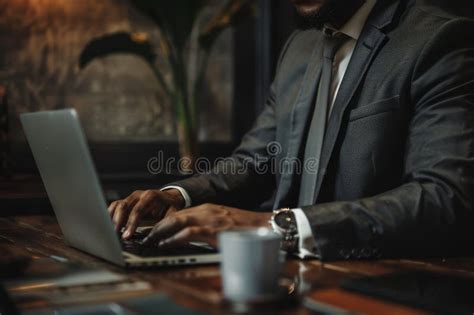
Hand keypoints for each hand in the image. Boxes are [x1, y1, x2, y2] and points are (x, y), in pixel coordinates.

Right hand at [108, 189, 184, 238]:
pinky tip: (108, 227)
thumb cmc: (170, 206)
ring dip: (112, 220)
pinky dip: (110, 216)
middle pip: (124, 206)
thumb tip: (158, 237)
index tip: (127, 236)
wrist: (169, 198)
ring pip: (117, 206)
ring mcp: (131, 198)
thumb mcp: (173, 214)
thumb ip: (166, 224)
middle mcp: (138, 195)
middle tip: (115, 236)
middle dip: (118, 222)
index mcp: (150, 196)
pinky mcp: (126, 202)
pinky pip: (114, 207)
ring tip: (110, 233)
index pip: (138, 210)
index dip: (131, 223)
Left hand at [142, 203, 271, 247]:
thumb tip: (192, 235)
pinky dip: (174, 238)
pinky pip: (189, 233)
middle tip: (146, 236)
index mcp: (207, 209)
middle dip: (157, 226)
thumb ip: (208, 226)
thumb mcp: (222, 223)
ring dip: (161, 231)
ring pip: (177, 221)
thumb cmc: (245, 227)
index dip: (164, 222)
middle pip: (174, 215)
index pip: (180, 213)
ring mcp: (209, 219)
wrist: (263, 225)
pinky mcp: (213, 230)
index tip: (154, 231)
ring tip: (150, 240)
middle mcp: (206, 211)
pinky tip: (166, 244)